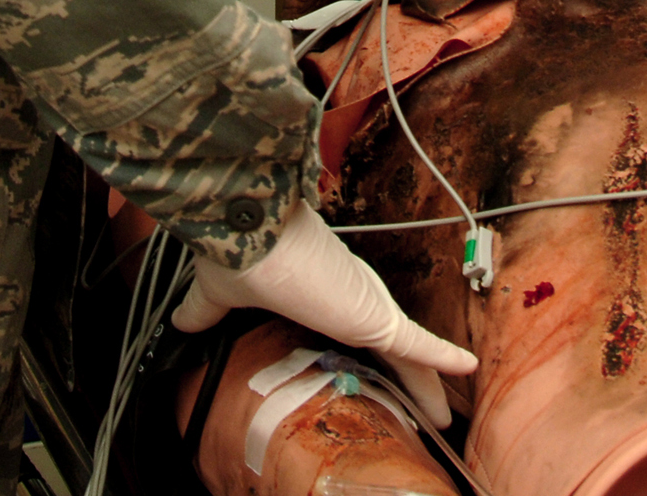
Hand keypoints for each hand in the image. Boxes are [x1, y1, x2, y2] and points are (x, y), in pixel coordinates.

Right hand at [171, 200, 477, 426]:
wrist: (249, 232)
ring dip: (428, 385)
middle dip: (408, 379)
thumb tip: (180, 321)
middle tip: (426, 407)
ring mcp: (368, 307)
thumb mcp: (219, 295)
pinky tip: (467, 368)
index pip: (351, 329)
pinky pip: (420, 345)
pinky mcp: (377, 317)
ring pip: (409, 355)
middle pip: (388, 347)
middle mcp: (350, 298)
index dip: (368, 355)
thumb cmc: (239, 254)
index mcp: (319, 294)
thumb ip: (207, 310)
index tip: (378, 373)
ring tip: (446, 413)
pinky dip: (442, 357)